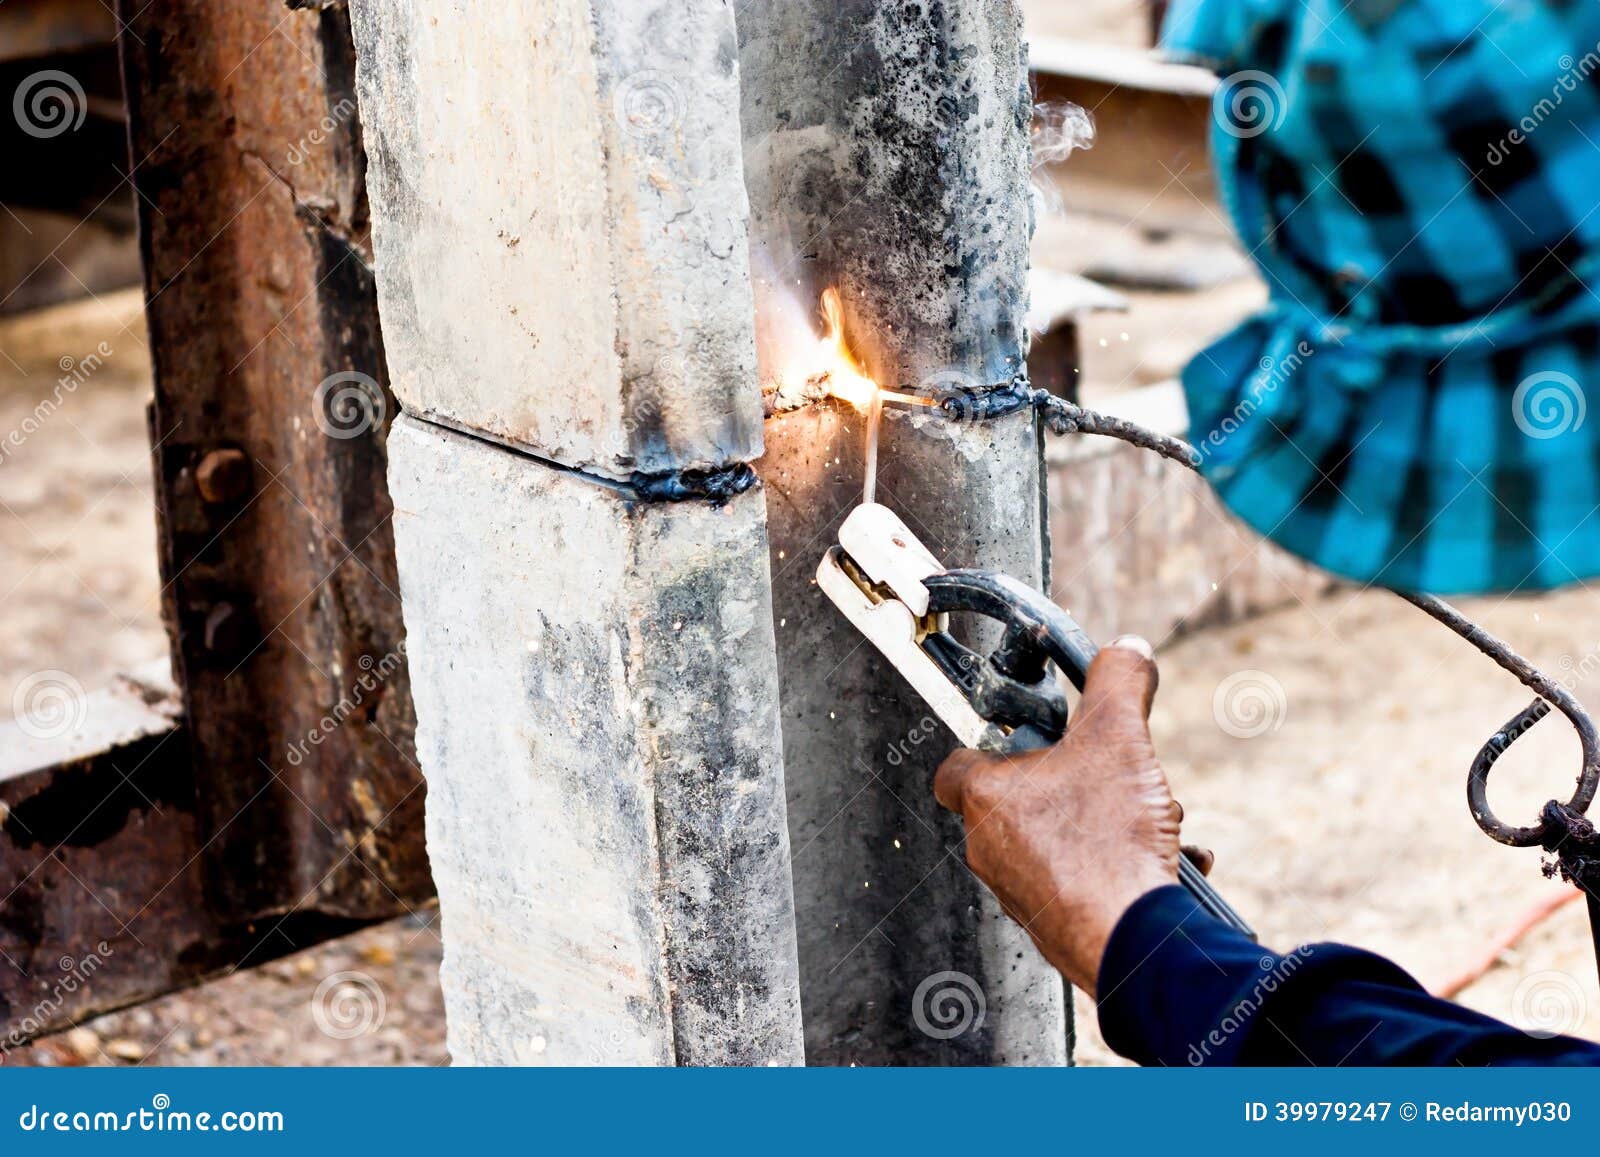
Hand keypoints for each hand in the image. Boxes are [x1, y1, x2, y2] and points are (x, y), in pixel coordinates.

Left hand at [934, 636, 1179, 992]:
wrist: (1132, 939)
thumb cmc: (1107, 840)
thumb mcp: (1118, 737)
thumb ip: (1118, 682)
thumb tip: (1126, 651)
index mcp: (985, 799)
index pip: (956, 764)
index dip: (989, 743)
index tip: (1031, 737)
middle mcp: (990, 850)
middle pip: (1025, 799)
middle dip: (1080, 783)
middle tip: (1117, 778)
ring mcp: (1021, 893)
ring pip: (1064, 839)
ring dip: (1112, 823)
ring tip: (1152, 822)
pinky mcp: (1056, 926)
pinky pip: (1089, 880)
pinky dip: (1127, 865)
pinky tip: (1168, 861)